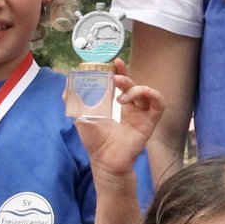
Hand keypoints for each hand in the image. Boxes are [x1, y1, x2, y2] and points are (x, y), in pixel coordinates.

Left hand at [73, 60, 164, 174]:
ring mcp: (142, 115)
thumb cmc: (95, 142)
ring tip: (121, 97)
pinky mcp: (150, 123)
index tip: (115, 63)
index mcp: (120, 105)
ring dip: (136, 89)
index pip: (124, 83)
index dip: (122, 71)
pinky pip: (159, 104)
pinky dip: (153, 95)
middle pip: (135, 86)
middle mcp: (133, 108)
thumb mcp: (82, 117)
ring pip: (147, 93)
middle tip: (115, 78)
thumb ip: (74, 103)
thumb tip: (65, 89)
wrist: (104, 160)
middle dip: (126, 78)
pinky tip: (139, 96)